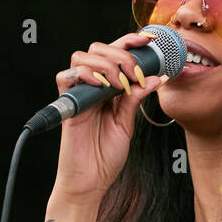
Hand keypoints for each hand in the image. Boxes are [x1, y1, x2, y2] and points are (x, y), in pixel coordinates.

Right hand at [52, 32, 169, 202]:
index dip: (131, 42)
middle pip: (99, 48)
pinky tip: (101, 85)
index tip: (151, 39)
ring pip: (83, 56)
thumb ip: (135, 99)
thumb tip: (155, 76)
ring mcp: (79, 94)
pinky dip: (85, 74)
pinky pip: (67, 76)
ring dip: (106, 64)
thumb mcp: (126, 124)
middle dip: (121, 54)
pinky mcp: (67, 105)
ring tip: (120, 84)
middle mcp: (93, 87)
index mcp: (109, 89)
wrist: (90, 182)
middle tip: (134, 74)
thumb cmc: (105, 157)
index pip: (116, 54)